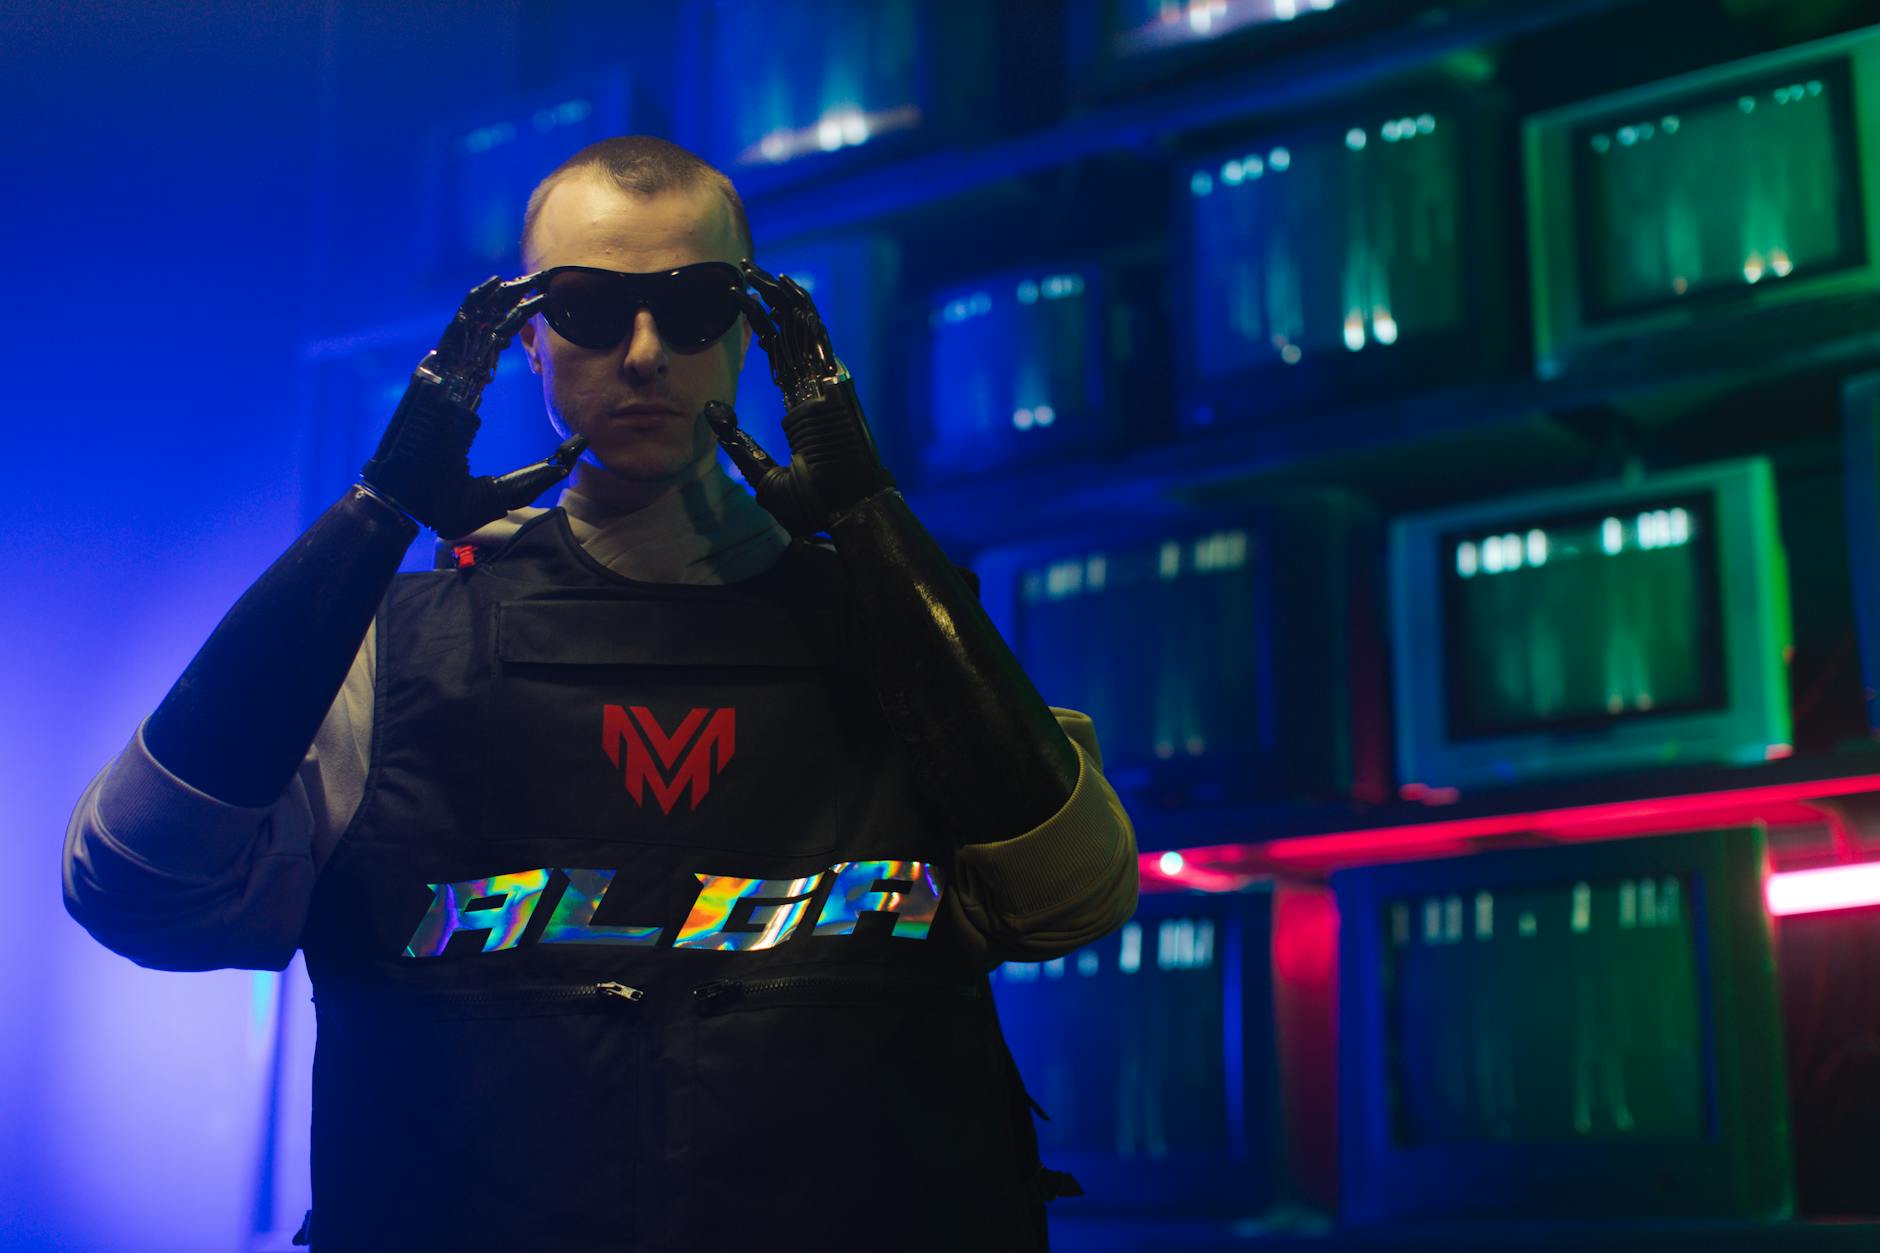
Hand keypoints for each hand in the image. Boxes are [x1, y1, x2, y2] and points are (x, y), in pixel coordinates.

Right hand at [362, 275, 585, 536]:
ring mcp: (439, 381)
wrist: (410, 508)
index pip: (490, 357)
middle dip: (507, 307)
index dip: (511, 330)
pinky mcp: (432, 381)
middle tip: (537, 281)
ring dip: (492, 302)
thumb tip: (582, 445)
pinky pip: (454, 340)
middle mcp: (451, 387)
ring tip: (516, 277)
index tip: (538, 308)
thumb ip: (547, 469)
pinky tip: (487, 290)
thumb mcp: (511, 489)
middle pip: (481, 336)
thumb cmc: (449, 506)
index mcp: (463, 405)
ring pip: (469, 331)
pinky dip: (470, 313)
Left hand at [709, 260, 893, 535]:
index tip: (740, 303)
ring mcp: (827, 383)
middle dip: (766, 301)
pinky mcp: (834, 382)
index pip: (780, 356)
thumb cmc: (813, 504)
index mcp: (803, 408)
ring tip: (755, 270)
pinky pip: (816, 338)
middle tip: (744, 272)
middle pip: (789, 334)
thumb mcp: (761, 473)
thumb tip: (710, 409)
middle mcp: (817, 388)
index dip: (762, 327)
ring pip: (801, 328)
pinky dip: (802, 311)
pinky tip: (786, 287)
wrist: (846, 510)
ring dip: (778, 297)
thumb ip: (736, 441)